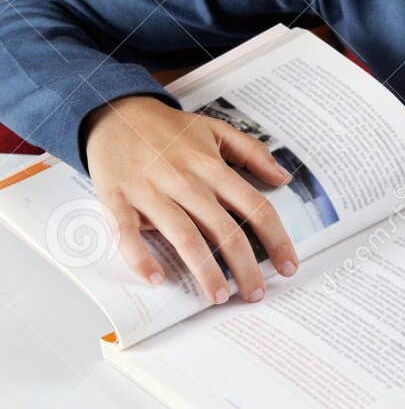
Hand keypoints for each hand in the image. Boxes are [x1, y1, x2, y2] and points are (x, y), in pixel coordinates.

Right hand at [84, 96, 298, 303]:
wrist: (112, 111)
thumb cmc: (167, 128)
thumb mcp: (214, 129)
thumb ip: (252, 151)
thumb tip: (283, 177)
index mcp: (211, 165)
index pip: (255, 206)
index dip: (276, 239)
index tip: (288, 266)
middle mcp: (184, 180)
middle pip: (224, 229)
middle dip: (245, 266)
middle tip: (256, 294)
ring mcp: (150, 190)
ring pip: (184, 236)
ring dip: (205, 270)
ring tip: (219, 297)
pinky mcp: (117, 199)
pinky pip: (128, 233)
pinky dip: (140, 257)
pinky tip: (157, 279)